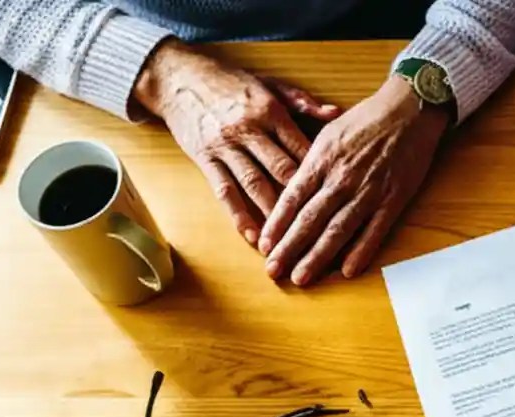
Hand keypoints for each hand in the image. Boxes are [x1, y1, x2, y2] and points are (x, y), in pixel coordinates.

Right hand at [133, 41, 340, 244]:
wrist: (179, 77)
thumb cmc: (230, 82)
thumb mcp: (269, 84)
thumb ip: (302, 101)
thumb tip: (336, 114)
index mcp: (270, 111)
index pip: (301, 147)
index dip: (321, 172)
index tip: (336, 195)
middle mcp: (249, 130)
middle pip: (281, 169)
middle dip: (301, 200)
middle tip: (320, 226)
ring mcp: (226, 147)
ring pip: (254, 184)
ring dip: (272, 215)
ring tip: (290, 241)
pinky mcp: (205, 159)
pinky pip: (224, 190)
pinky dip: (238, 214)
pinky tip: (252, 235)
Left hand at [259, 77, 447, 284]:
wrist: (408, 109)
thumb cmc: (367, 120)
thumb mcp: (328, 132)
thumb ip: (311, 162)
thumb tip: (293, 189)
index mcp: (322, 160)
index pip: (292, 198)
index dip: (277, 225)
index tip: (264, 246)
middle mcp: (341, 177)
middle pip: (310, 219)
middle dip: (289, 248)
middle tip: (273, 271)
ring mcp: (368, 190)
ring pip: (338, 229)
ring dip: (317, 256)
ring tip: (301, 277)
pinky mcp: (393, 198)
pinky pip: (374, 230)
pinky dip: (361, 251)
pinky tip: (347, 271)